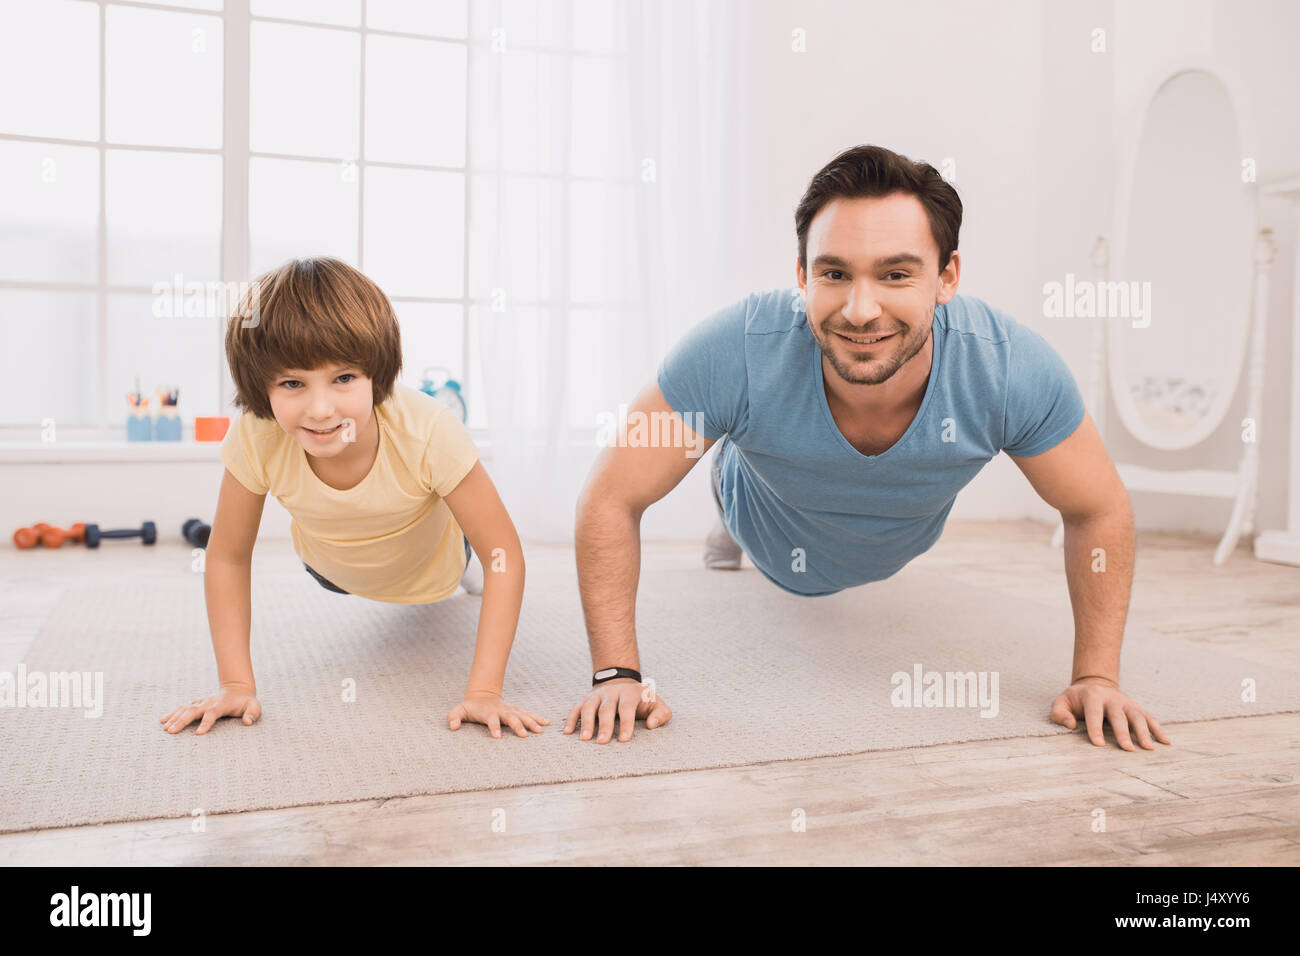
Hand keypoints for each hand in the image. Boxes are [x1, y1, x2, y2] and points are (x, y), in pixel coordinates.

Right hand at [160, 685, 260, 734]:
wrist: (238, 690)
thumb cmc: (246, 703)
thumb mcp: (254, 706)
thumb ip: (253, 713)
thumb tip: (248, 722)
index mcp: (222, 704)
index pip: (212, 713)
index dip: (206, 722)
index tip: (199, 733)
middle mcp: (208, 702)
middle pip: (193, 711)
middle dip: (182, 721)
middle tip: (171, 732)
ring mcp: (201, 702)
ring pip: (185, 708)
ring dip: (174, 718)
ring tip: (165, 728)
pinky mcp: (196, 704)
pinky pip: (182, 708)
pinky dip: (172, 713)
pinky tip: (162, 720)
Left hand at [447, 691, 549, 737]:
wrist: (482, 695)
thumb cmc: (470, 707)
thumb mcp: (459, 711)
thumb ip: (454, 717)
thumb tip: (452, 726)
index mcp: (488, 712)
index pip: (491, 720)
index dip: (493, 727)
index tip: (497, 738)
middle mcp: (501, 710)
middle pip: (511, 717)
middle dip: (518, 726)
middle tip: (525, 736)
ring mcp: (510, 710)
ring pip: (522, 715)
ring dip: (531, 722)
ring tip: (540, 731)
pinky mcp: (516, 711)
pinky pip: (528, 714)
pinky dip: (537, 718)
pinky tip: (547, 723)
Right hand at [563, 677, 670, 743]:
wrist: (623, 683)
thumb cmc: (642, 701)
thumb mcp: (656, 703)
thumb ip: (661, 714)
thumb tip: (652, 725)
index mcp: (630, 693)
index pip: (627, 708)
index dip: (625, 723)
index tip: (624, 739)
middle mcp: (612, 692)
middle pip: (606, 708)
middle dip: (604, 725)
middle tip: (602, 742)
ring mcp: (597, 695)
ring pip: (589, 707)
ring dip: (586, 722)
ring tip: (584, 739)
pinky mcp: (586, 699)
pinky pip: (577, 708)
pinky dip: (571, 719)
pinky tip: (568, 732)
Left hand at [1050, 677, 1170, 749]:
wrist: (1094, 685)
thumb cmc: (1076, 700)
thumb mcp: (1062, 702)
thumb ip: (1060, 713)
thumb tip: (1069, 725)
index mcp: (1092, 697)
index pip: (1094, 713)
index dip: (1095, 728)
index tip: (1098, 745)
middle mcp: (1112, 698)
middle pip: (1119, 716)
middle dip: (1123, 733)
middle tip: (1127, 749)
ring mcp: (1127, 702)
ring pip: (1137, 716)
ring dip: (1144, 732)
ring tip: (1148, 748)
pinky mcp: (1137, 707)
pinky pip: (1149, 718)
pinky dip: (1158, 729)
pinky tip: (1166, 742)